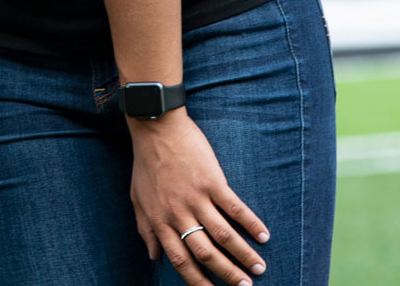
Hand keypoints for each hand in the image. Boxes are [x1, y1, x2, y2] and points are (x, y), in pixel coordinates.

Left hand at [129, 111, 268, 284]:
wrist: (156, 128)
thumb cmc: (146, 163)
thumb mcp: (136, 198)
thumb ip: (145, 229)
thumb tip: (153, 256)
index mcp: (160, 220)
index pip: (180, 260)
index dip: (196, 280)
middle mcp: (179, 213)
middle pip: (205, 252)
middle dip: (226, 273)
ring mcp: (196, 197)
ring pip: (223, 234)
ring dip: (243, 253)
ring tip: (259, 267)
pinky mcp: (212, 180)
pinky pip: (234, 207)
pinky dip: (250, 223)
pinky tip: (263, 235)